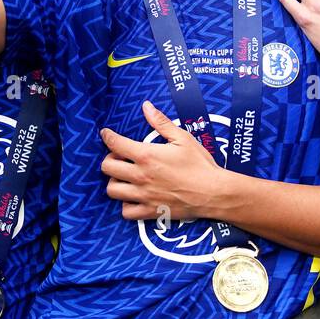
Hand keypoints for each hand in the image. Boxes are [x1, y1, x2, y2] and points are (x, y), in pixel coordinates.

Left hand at [99, 101, 233, 222]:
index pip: (115, 144)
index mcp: (147, 155)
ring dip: (115, 181)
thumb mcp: (182, 138)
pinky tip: (134, 197)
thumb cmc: (200, 164)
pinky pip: (126, 212)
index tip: (106, 134)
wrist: (214, 192)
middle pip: (107, 167)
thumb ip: (161, 122)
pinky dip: (126, 204)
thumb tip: (146, 106)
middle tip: (120, 157)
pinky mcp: (150, 212)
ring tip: (125, 177)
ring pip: (112, 190)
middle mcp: (140, 176)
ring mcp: (143, 196)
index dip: (107, 136)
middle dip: (109, 159)